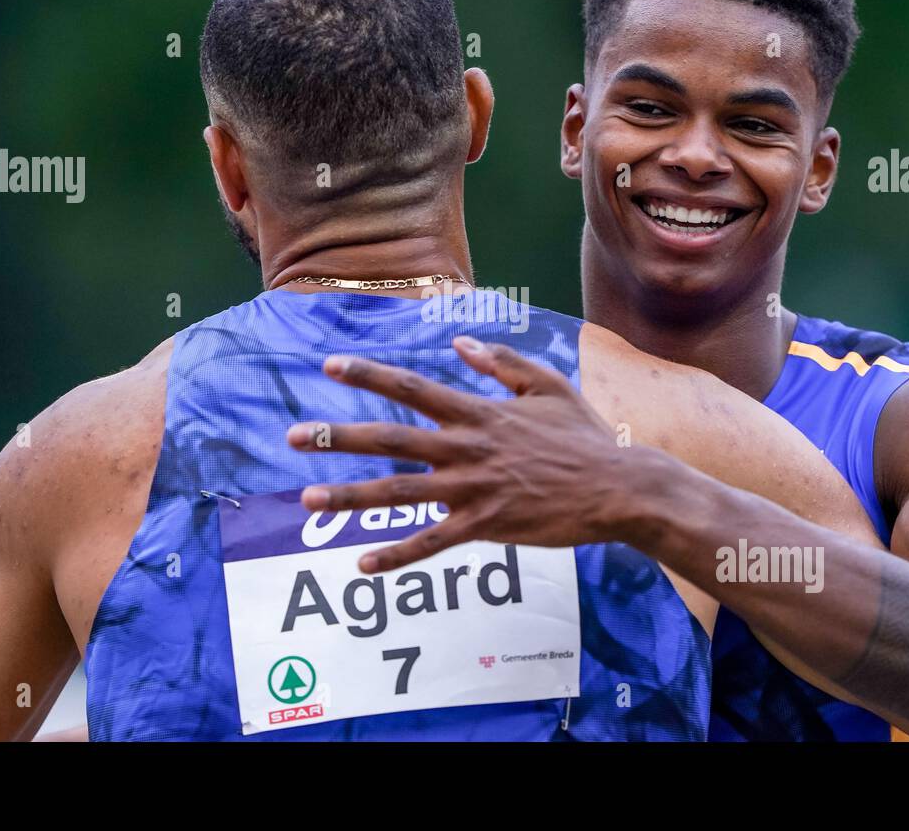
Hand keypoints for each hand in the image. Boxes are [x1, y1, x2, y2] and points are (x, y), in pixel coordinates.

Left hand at [286, 336, 674, 572]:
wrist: (617, 487)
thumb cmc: (584, 436)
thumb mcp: (547, 385)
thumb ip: (501, 363)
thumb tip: (459, 345)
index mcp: (478, 412)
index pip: (412, 387)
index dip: (369, 375)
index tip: (329, 366)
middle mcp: (466, 448)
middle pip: (390, 438)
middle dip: (336, 436)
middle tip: (291, 435)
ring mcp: (472, 489)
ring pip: (399, 493)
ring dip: (350, 496)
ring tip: (307, 499)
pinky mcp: (485, 525)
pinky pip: (432, 543)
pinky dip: (397, 556)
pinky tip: (363, 565)